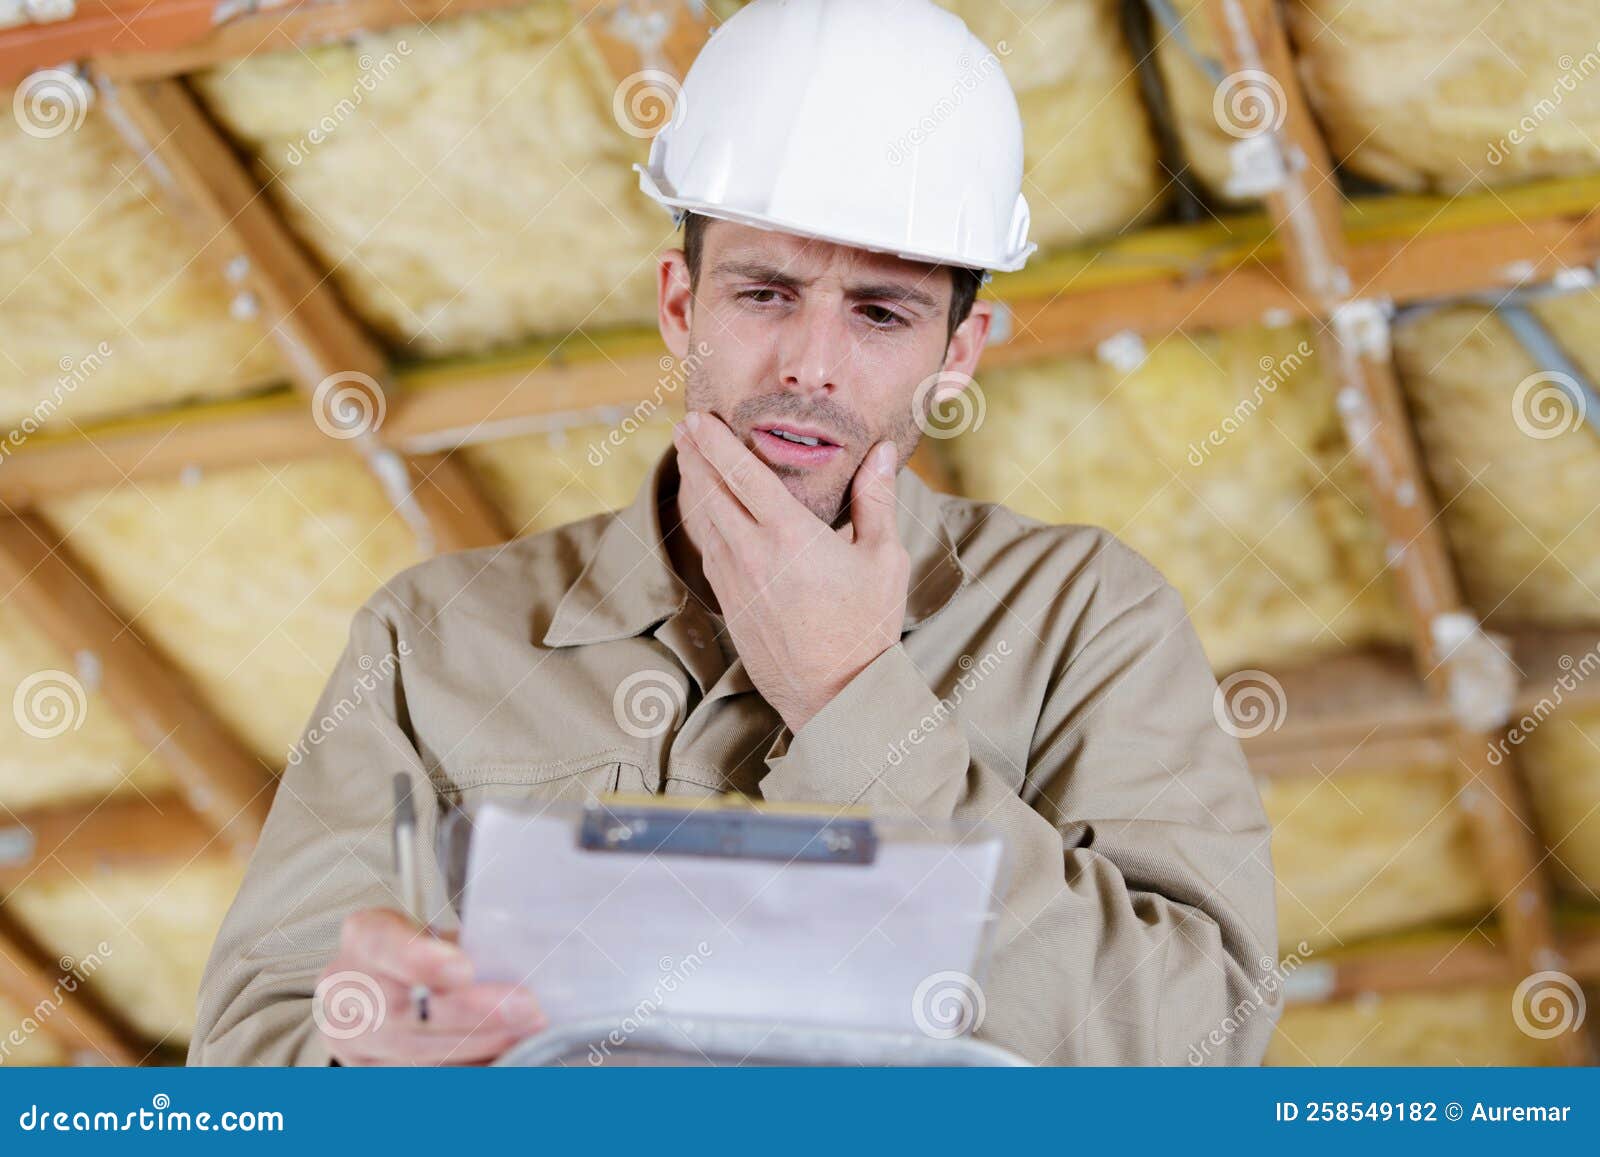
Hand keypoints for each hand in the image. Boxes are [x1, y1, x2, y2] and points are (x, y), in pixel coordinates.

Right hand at [314, 908, 545, 1064]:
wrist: (393, 989)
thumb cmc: (430, 954)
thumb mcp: (444, 934)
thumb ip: (469, 945)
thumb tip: (522, 962)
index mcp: (364, 936)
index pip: (382, 943)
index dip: (420, 960)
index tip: (464, 970)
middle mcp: (345, 987)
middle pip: (402, 1008)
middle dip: (470, 1012)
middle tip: (525, 1008)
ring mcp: (349, 1038)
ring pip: (413, 1051)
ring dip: (478, 1045)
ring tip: (524, 1032)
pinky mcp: (366, 1074)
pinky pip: (419, 1078)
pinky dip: (467, 1069)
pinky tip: (504, 1057)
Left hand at [672, 412, 909, 732]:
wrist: (835, 694)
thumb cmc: (866, 627)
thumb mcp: (884, 560)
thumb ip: (875, 500)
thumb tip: (879, 452)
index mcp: (790, 536)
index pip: (742, 474)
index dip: (716, 442)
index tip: (698, 418)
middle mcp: (753, 554)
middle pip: (710, 492)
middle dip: (694, 455)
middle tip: (684, 425)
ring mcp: (735, 581)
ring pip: (703, 521)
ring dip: (693, 485)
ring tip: (686, 457)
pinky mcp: (730, 603)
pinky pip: (708, 550)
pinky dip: (701, 520)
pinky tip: (703, 510)